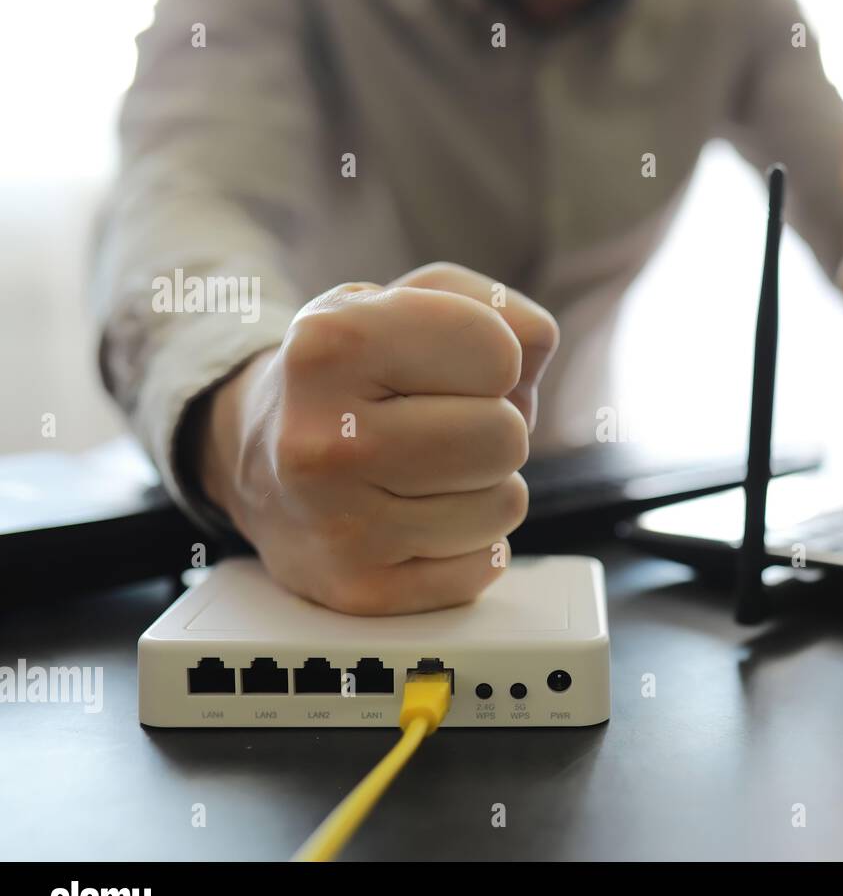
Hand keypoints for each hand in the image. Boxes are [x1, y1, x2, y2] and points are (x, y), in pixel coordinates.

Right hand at [197, 262, 559, 614]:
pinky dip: (468, 543)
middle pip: (508, 436)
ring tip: (422, 472)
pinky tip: (415, 519)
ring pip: (505, 505)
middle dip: (495, 426)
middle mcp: (324, 440)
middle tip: (440, 426)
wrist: (257, 460)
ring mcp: (339, 526)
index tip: (444, 367)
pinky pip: (486, 565)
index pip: (500, 351)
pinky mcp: (362, 592)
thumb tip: (533, 353)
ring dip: (483, 487)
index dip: (493, 358)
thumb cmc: (355, 376)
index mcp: (332, 345)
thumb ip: (495, 309)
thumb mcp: (409, 304)